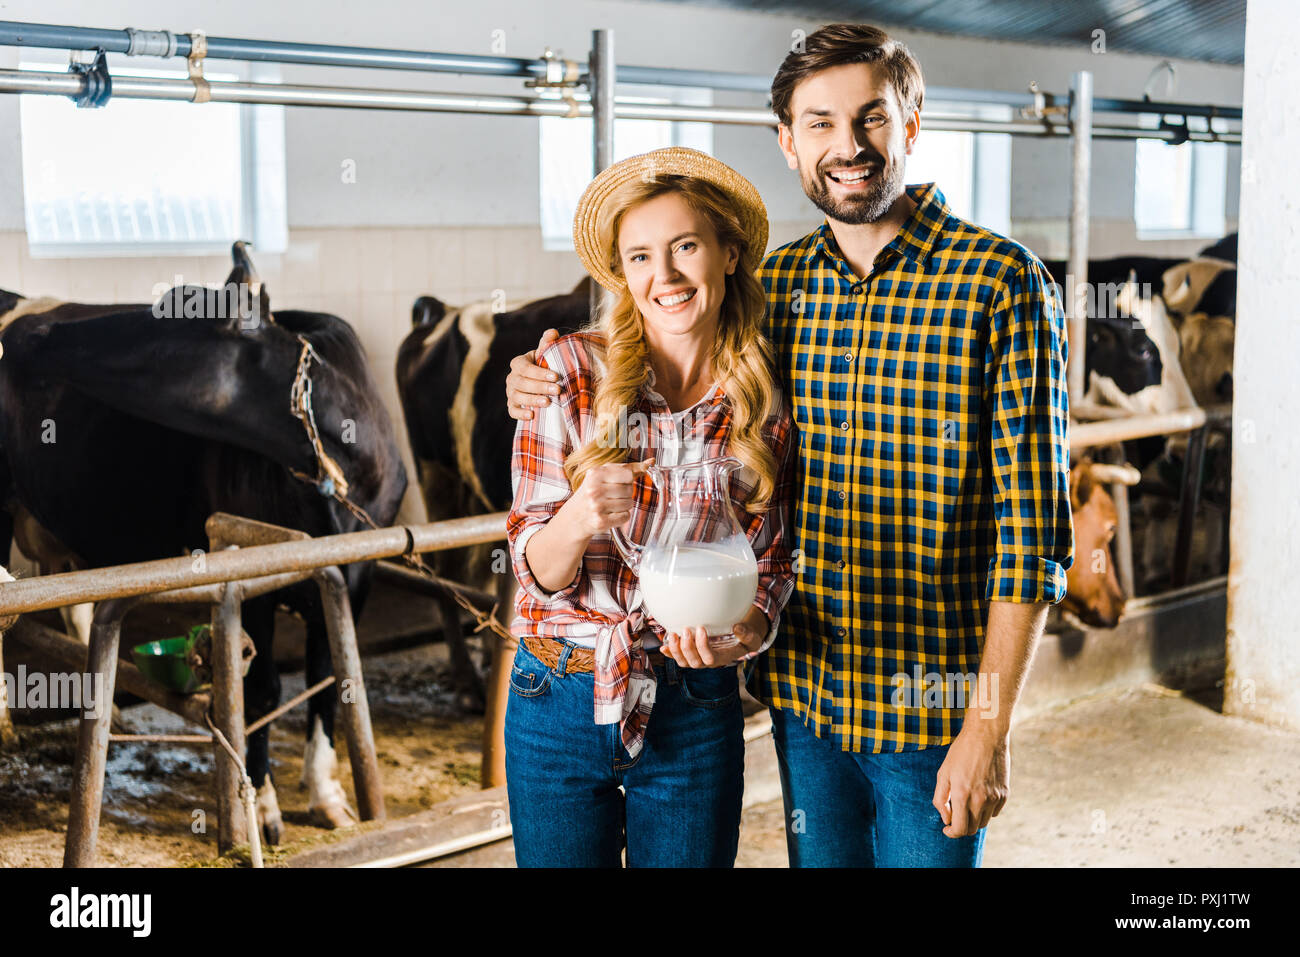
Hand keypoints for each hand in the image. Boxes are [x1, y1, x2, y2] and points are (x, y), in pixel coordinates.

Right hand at [506, 328, 560, 420]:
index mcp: (518, 363)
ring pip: (517, 397)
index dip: (539, 373)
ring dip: (532, 400)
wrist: (540, 382)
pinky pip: (512, 411)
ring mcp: (510, 393)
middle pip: (522, 383)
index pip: (525, 368)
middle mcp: (511, 378)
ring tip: (548, 402)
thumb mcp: (545, 354)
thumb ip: (547, 343)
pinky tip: (532, 416)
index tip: (556, 377)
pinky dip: (520, 414)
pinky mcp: (512, 406)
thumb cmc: (544, 365)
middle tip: (558, 390)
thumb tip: (553, 332)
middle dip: (540, 387)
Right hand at [561, 458, 654, 537]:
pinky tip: (610, 515)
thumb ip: (630, 468)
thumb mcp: (606, 475)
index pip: (628, 474)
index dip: (627, 480)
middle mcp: (594, 489)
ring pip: (629, 504)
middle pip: (629, 490)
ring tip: (610, 505)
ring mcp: (596, 506)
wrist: (575, 516)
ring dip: (623, 506)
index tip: (616, 483)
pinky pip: (625, 517)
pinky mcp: (600, 521)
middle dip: (625, 494)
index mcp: (596, 473)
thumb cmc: (594, 491)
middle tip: (611, 496)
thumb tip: (651, 462)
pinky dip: (621, 517)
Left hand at [660, 605, 767, 668]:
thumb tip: (737, 627)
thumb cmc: (746, 639)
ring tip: (673, 634)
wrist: (740, 641)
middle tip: (686, 629)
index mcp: (721, 658)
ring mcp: (698, 659)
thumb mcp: (751, 637)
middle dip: (687, 647)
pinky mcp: (691, 654)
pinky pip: (678, 658)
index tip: (701, 628)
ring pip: (683, 662)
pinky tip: (663, 646)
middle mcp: (707, 662)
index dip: (702, 645)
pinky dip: (670, 654)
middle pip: (693, 662)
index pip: (709, 658)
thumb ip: (747, 633)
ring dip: (676, 650)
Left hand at [932, 721, 1009, 837]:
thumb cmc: (961, 753)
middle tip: (954, 817)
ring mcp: (995, 798)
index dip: (951, 833)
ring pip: (984, 822)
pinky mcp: (1005, 794)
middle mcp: (980, 800)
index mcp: (962, 795)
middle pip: (972, 829)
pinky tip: (979, 796)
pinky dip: (986, 810)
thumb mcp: (943, 773)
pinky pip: (995, 812)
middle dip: (961, 828)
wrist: (986, 736)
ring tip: (966, 804)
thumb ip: (940, 799)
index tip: (946, 828)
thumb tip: (946, 819)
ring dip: (974, 819)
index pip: (959, 829)